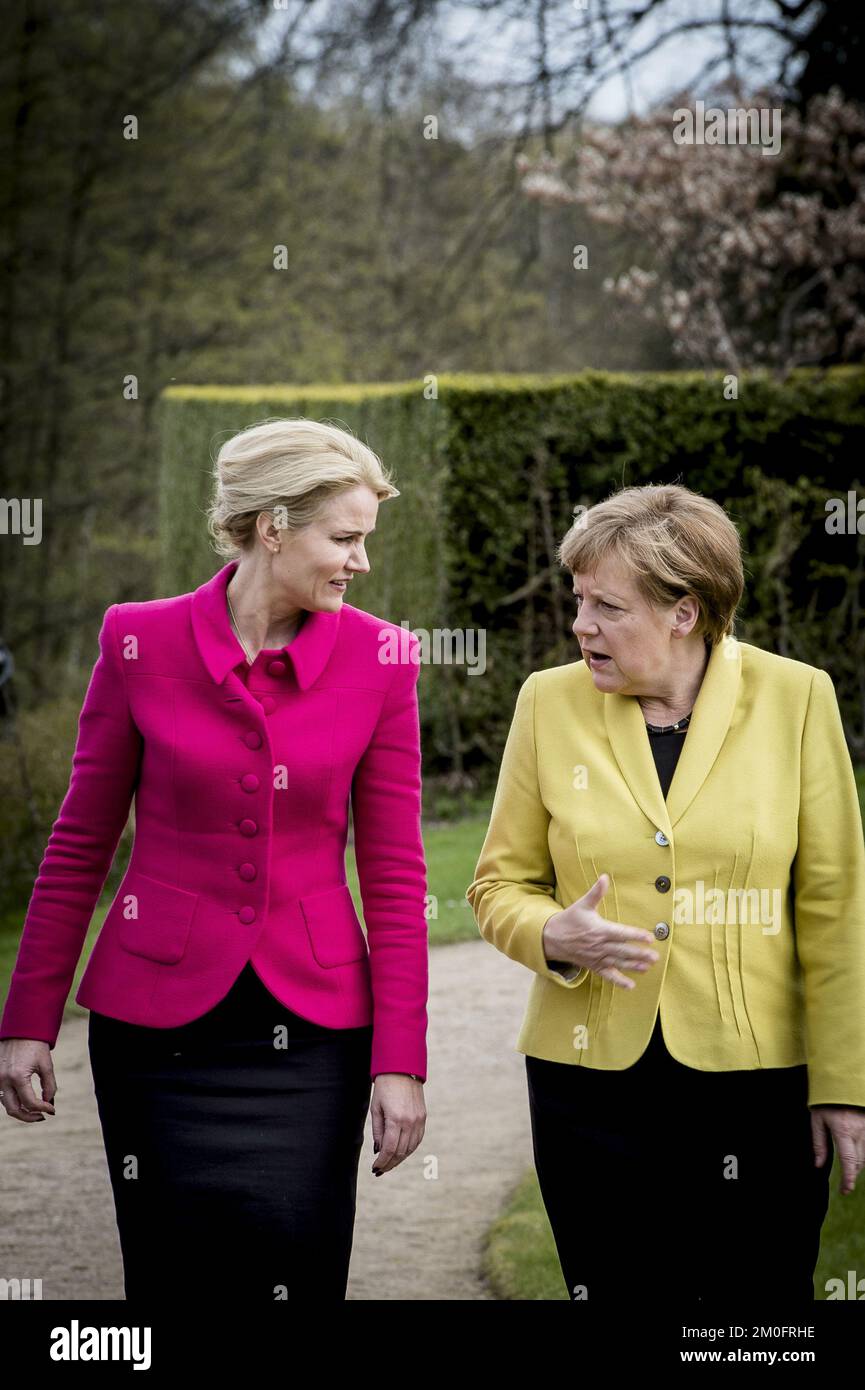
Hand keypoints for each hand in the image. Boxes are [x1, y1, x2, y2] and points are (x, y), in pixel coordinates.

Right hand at [0, 1039, 56, 1122]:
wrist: (21, 1030)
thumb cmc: (36, 1045)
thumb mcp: (46, 1065)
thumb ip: (49, 1086)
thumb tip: (49, 1103)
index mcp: (18, 1076)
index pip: (30, 1103)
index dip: (43, 1109)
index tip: (52, 1110)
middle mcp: (3, 1079)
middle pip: (14, 1110)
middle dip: (29, 1117)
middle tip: (42, 1117)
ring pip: (6, 1105)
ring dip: (20, 1111)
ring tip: (36, 1111)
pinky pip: (3, 1096)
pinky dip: (13, 1102)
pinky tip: (26, 1102)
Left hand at [370, 1073, 425, 1175]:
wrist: (402, 1069)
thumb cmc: (385, 1088)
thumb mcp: (376, 1108)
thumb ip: (377, 1131)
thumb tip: (378, 1150)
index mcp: (395, 1119)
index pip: (389, 1149)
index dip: (382, 1162)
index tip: (375, 1168)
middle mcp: (410, 1121)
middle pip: (401, 1152)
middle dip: (390, 1163)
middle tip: (381, 1170)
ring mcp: (419, 1120)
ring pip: (411, 1148)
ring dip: (400, 1158)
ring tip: (390, 1163)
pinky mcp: (423, 1117)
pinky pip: (418, 1139)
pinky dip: (409, 1149)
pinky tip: (401, 1152)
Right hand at [542, 873, 659, 988]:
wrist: (551, 938)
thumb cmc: (570, 920)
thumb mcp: (582, 904)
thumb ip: (596, 892)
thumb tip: (604, 877)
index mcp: (599, 929)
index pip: (621, 933)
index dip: (635, 935)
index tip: (649, 937)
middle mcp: (599, 945)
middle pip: (622, 950)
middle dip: (639, 954)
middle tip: (655, 957)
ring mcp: (597, 957)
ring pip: (618, 962)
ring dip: (634, 966)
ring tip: (648, 967)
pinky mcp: (594, 966)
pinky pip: (607, 975)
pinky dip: (618, 981)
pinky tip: (630, 986)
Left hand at [811, 1106, 864, 1194]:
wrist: (842, 1081)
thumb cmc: (826, 1100)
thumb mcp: (817, 1120)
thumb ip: (819, 1143)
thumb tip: (818, 1164)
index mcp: (844, 1131)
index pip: (849, 1161)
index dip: (848, 1179)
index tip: (845, 1190)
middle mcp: (859, 1132)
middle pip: (859, 1162)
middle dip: (852, 1175)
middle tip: (845, 1186)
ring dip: (858, 1166)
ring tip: (849, 1173)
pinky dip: (862, 1155)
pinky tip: (856, 1158)